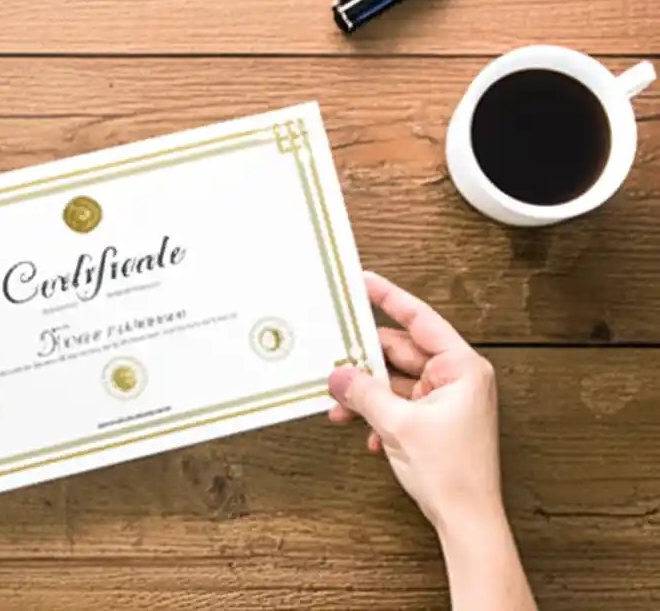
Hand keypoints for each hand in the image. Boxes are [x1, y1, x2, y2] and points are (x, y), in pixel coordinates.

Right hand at [328, 272, 500, 529]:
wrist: (465, 519)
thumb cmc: (453, 474)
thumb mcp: (398, 425)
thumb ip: (364, 393)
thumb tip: (339, 374)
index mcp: (462, 368)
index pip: (420, 320)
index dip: (389, 298)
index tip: (365, 282)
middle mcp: (457, 379)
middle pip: (401, 353)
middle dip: (365, 362)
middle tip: (334, 356)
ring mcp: (446, 401)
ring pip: (395, 381)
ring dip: (367, 394)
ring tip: (341, 404)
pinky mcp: (434, 421)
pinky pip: (398, 403)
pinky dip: (377, 413)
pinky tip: (363, 429)